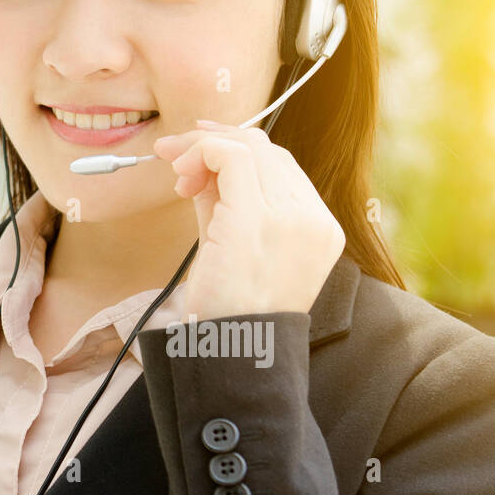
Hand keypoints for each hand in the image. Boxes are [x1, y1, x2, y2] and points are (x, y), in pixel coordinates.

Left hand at [150, 120, 345, 321]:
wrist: (231, 351)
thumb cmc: (228, 307)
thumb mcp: (232, 243)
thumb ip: (225, 200)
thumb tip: (202, 162)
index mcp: (319, 228)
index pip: (281, 166)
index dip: (237, 149)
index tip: (199, 153)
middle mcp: (313, 219)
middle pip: (266, 150)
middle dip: (214, 142)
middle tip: (174, 155)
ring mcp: (291, 218)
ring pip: (249, 147)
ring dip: (203, 148)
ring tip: (177, 173)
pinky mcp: (257, 220)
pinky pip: (231, 157)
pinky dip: (201, 154)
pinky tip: (182, 179)